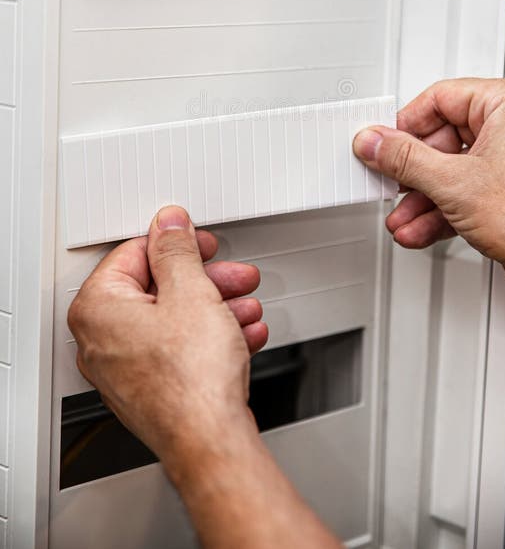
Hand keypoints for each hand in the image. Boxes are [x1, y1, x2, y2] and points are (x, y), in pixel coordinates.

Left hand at [67, 205, 267, 473]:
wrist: (210, 441)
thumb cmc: (191, 380)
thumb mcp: (191, 292)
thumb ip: (177, 251)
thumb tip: (168, 225)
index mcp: (98, 309)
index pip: (134, 254)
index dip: (176, 243)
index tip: (201, 243)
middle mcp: (101, 341)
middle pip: (157, 290)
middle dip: (205, 280)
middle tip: (232, 276)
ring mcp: (125, 370)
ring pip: (174, 321)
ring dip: (215, 308)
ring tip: (245, 306)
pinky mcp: (151, 390)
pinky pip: (180, 351)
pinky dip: (211, 338)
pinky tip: (242, 335)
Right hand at [353, 78, 504, 332]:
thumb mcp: (450, 183)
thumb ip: (403, 158)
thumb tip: (374, 142)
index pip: (439, 98)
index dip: (405, 127)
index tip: (384, 146)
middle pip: (444, 136)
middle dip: (413, 173)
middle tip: (391, 184)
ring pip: (455, 168)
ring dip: (424, 197)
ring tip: (403, 217)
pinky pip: (470, 187)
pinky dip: (445, 207)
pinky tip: (422, 227)